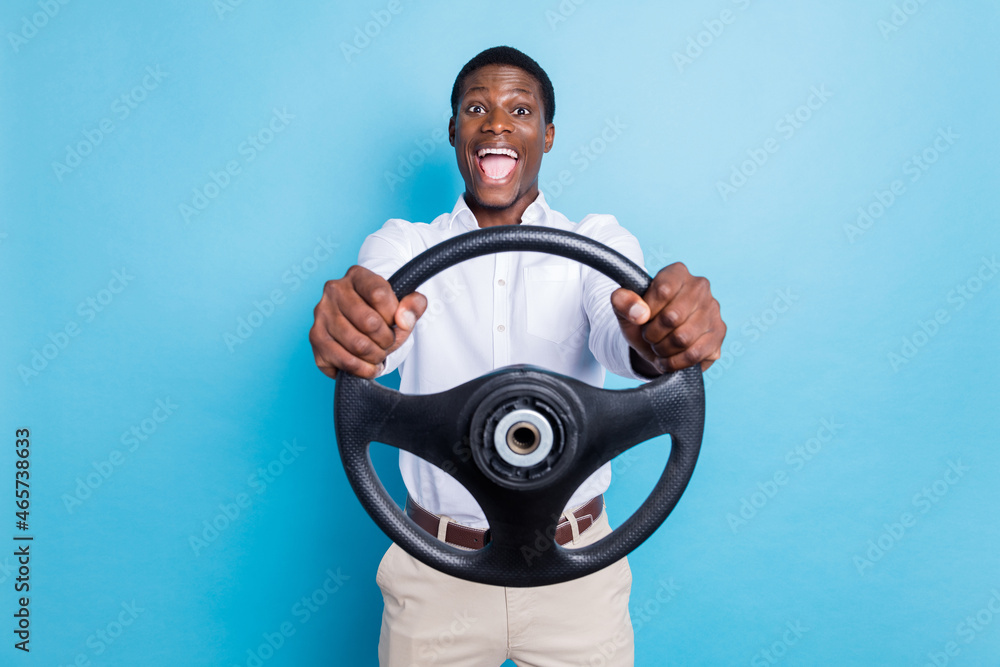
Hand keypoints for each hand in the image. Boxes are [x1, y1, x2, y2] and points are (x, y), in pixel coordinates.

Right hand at [309, 265, 426, 378]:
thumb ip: (414, 305)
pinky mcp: (315, 338)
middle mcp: (334, 290)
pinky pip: (343, 361)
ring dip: (376, 356)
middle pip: (369, 322)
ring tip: (379, 354)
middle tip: (388, 342)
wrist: (361, 324)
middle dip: (387, 340)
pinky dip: (362, 369)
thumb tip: (403, 319)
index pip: (379, 294)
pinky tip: (368, 365)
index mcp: (357, 275)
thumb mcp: (405, 304)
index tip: (397, 322)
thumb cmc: (383, 313)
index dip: (394, 315)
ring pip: (357, 345)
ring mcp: (321, 314)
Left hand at [610, 262, 725, 375]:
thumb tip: (640, 313)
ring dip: (663, 349)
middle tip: (649, 336)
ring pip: (683, 338)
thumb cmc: (642, 321)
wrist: (656, 343)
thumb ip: (622, 302)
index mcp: (677, 273)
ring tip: (658, 346)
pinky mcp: (719, 332)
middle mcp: (700, 286)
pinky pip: (695, 354)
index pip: (662, 291)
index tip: (642, 318)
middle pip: (672, 317)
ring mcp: (713, 309)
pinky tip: (668, 359)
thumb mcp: (625, 310)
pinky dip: (675, 362)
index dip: (647, 311)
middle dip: (653, 334)